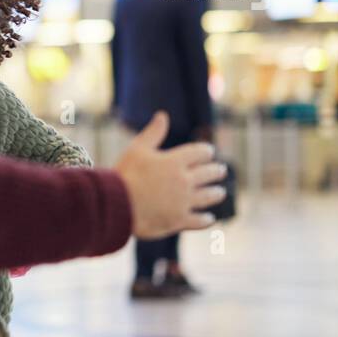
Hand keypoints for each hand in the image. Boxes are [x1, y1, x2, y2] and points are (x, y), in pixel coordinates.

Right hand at [114, 112, 226, 239]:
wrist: (117, 205)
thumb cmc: (125, 175)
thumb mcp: (137, 149)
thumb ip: (153, 133)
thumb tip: (163, 115)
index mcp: (175, 161)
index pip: (200, 152)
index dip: (206, 151)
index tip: (209, 152)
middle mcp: (184, 181)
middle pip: (208, 174)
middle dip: (216, 171)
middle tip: (221, 170)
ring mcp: (183, 202)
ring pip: (208, 197)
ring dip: (216, 194)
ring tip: (220, 192)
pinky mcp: (179, 220)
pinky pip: (199, 221)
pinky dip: (206, 219)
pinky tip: (210, 218)